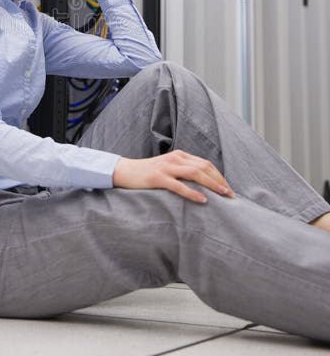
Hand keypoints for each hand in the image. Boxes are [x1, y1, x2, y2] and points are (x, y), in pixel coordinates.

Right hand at [112, 151, 234, 203]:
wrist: (124, 171)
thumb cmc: (147, 173)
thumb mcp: (168, 168)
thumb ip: (182, 172)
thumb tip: (202, 186)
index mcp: (179, 155)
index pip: (205, 164)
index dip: (219, 176)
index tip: (228, 188)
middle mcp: (175, 158)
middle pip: (204, 167)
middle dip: (220, 181)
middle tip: (231, 194)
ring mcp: (167, 167)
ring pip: (195, 173)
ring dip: (212, 184)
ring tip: (223, 195)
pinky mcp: (158, 177)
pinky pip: (179, 185)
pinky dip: (192, 192)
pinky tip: (202, 199)